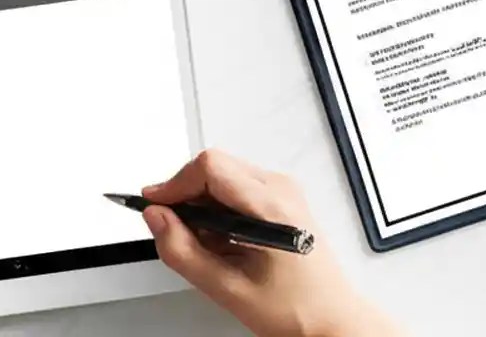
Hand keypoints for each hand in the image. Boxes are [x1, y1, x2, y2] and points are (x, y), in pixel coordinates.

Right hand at [142, 150, 399, 336]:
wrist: (330, 319)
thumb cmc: (295, 309)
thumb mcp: (227, 288)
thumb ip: (183, 252)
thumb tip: (156, 218)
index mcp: (272, 208)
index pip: (211, 167)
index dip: (175, 183)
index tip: (155, 205)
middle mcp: (281, 190)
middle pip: (214, 166)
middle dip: (186, 195)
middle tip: (175, 230)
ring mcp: (284, 191)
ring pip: (223, 174)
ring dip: (202, 203)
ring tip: (207, 244)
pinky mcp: (281, 197)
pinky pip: (236, 186)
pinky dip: (218, 208)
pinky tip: (223, 240)